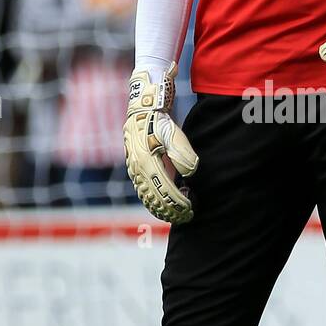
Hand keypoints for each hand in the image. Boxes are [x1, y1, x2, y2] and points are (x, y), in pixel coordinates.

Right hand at [123, 62, 198, 223]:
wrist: (142, 110)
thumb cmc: (159, 121)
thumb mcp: (173, 133)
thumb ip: (182, 153)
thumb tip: (189, 173)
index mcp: (148, 163)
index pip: (165, 191)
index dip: (178, 203)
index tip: (191, 209)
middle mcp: (138, 170)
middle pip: (154, 198)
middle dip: (171, 210)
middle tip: (187, 216)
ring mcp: (134, 170)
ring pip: (146, 197)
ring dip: (161, 209)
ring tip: (175, 215)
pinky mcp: (134, 169)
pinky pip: (141, 191)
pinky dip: (151, 202)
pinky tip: (160, 207)